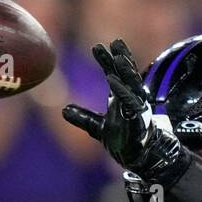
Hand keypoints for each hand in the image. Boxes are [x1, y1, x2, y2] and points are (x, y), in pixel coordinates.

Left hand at [62, 38, 191, 184]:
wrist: (138, 159)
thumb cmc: (123, 141)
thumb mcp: (97, 128)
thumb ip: (83, 117)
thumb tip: (64, 109)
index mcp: (123, 98)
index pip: (116, 74)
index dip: (108, 60)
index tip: (98, 46)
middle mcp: (132, 99)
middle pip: (127, 74)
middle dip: (121, 57)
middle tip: (115, 42)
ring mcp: (137, 108)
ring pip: (132, 84)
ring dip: (125, 70)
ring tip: (118, 56)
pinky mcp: (138, 119)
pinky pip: (131, 101)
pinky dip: (122, 90)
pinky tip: (113, 80)